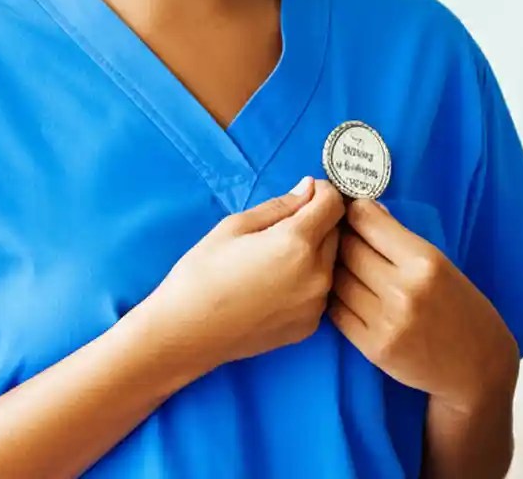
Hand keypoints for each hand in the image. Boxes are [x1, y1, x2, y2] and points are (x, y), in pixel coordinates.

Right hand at [145, 177, 345, 368]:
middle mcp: (317, 274)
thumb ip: (278, 206)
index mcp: (296, 242)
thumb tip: (309, 190)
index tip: (308, 192)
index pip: (332, 204)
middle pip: (335, 234)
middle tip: (280, 229)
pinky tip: (273, 286)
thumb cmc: (201, 273)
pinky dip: (305, 281)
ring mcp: (316, 303)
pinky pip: (318, 291)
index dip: (322, 192)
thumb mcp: (233, 227)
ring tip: (274, 260)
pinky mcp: (310, 325)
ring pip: (328, 264)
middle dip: (316, 223)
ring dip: (312, 253)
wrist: (187, 331)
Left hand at [329, 200, 518, 412]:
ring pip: (337, 279)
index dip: (353, 213)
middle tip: (337, 237)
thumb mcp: (442, 266)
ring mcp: (386, 321)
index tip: (349, 212)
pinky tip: (343, 294)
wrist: (476, 367)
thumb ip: (401, 240)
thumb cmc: (461, 309)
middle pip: (347, 249)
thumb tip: (364, 209)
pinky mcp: (373, 346)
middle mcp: (403, 290)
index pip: (368, 223)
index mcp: (425, 263)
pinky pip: (336, 311)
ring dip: (333, 270)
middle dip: (340, 239)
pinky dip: (336, 299)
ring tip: (339, 266)